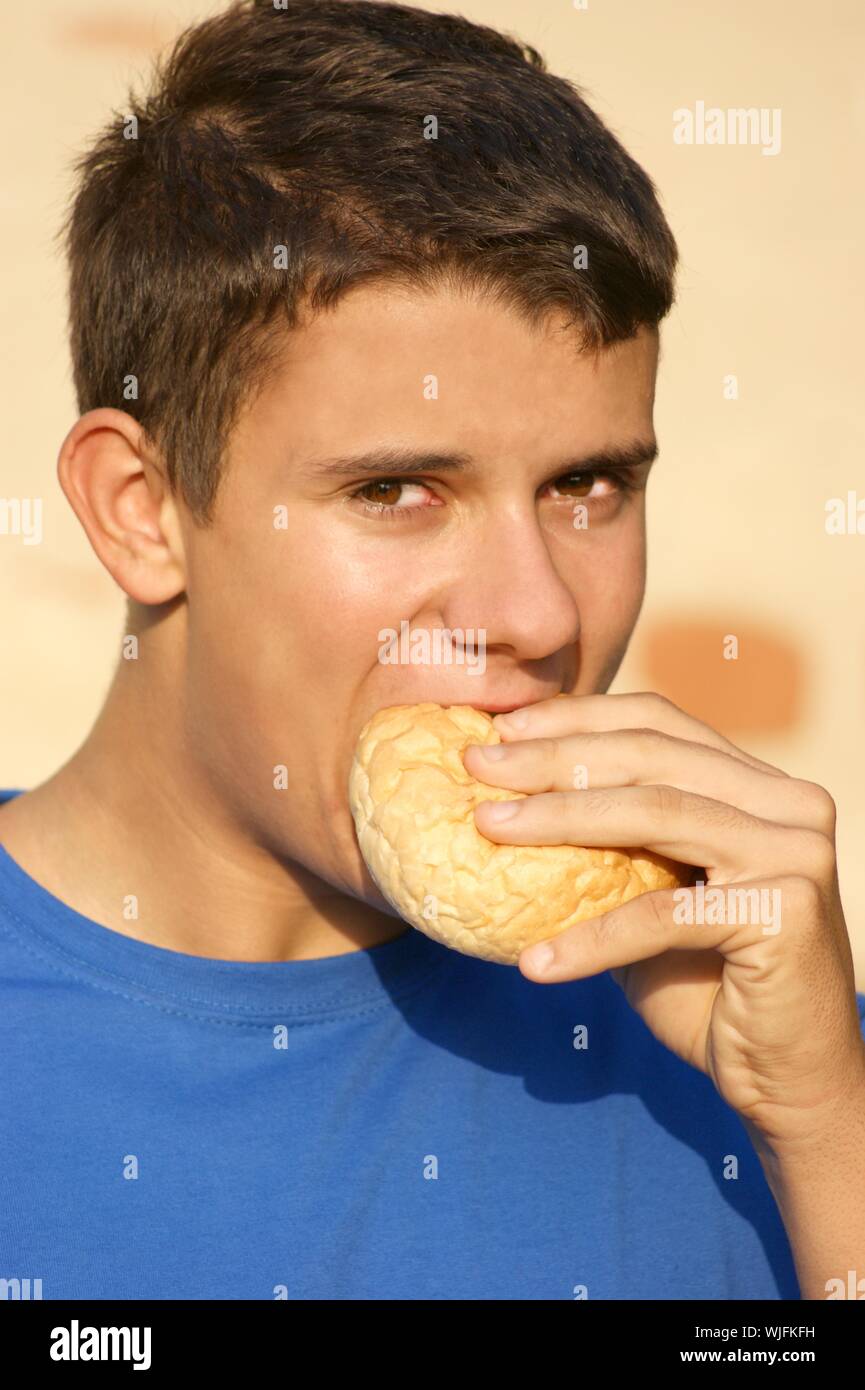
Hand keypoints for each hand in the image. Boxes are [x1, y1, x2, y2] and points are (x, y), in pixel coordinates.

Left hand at [462, 692, 864, 1156]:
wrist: (781, 1077)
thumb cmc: (704, 982)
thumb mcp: (648, 894)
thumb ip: (609, 842)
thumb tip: (503, 796)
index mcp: (761, 783)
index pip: (660, 722)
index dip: (577, 717)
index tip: (500, 726)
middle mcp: (790, 804)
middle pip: (652, 756)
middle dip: (554, 756)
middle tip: (478, 764)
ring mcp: (795, 852)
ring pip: (656, 813)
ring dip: (558, 817)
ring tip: (487, 826)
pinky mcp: (784, 912)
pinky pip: (662, 915)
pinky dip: (592, 939)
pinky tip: (535, 963)